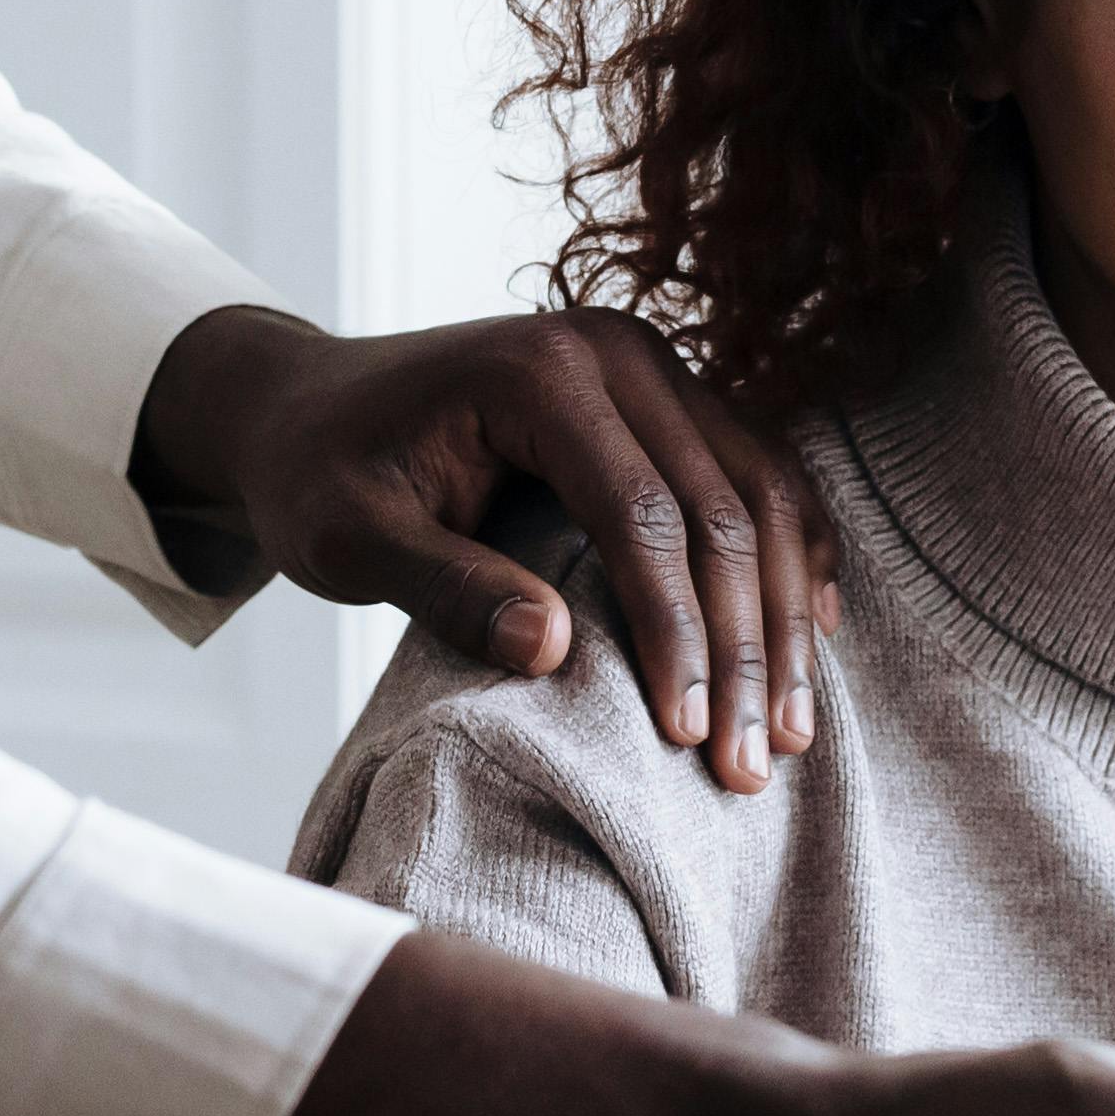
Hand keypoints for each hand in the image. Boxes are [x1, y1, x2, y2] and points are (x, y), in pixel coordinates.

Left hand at [138, 304, 833, 791]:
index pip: (640, 512)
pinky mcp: (666, 399)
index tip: (684, 736)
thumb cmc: (319, 472)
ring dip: (782, 615)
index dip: (674, 629)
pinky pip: (757, 473)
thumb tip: (551, 649)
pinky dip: (790, 554)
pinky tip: (807, 633)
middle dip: (744, 645)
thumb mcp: (350, 538)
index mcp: (538, 372)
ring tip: (790, 731)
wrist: (307, 405)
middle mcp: (616, 351)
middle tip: (749, 764)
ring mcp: (652, 368)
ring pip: (761, 491)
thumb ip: (444, 586)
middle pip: (723, 505)